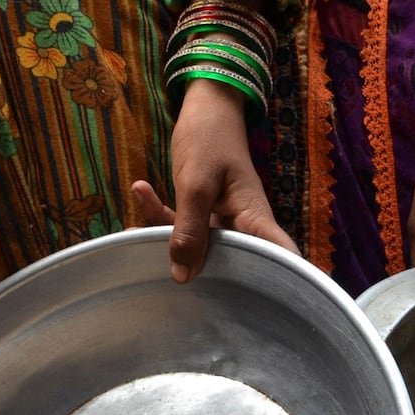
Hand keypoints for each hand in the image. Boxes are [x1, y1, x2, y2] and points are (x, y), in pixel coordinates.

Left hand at [132, 79, 296, 281]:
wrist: (205, 104)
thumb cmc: (211, 137)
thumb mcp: (195, 183)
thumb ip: (188, 229)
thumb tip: (182, 277)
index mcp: (254, 218)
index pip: (278, 256)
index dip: (282, 283)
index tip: (272, 309)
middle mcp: (242, 224)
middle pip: (232, 261)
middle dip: (200, 273)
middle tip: (168, 284)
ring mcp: (221, 219)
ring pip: (197, 245)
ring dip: (164, 239)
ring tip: (131, 231)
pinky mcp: (201, 211)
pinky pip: (180, 225)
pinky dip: (157, 216)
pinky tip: (140, 189)